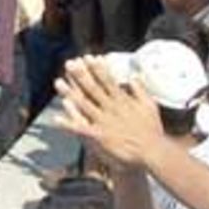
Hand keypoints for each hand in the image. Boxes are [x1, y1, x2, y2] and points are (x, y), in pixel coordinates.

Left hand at [54, 56, 168, 170]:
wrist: (152, 151)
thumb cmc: (151, 129)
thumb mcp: (149, 105)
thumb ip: (140, 89)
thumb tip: (133, 75)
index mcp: (122, 100)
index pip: (107, 79)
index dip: (96, 68)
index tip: (88, 57)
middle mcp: (111, 108)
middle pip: (92, 88)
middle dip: (80, 74)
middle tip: (69, 63)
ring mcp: (104, 121)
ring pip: (83, 104)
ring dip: (70, 93)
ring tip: (58, 82)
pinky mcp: (99, 136)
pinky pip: (80, 128)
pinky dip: (68, 123)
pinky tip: (56, 118)